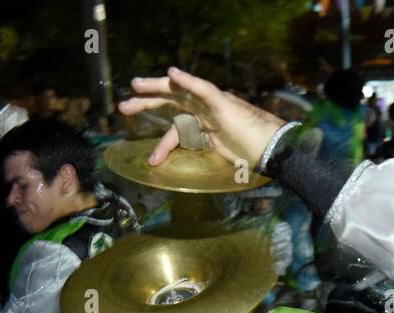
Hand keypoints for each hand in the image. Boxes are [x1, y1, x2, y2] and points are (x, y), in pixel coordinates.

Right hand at [119, 67, 284, 169]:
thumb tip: (171, 72)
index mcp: (204, 95)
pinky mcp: (209, 142)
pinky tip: (160, 160)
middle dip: (147, 104)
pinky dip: (172, 151)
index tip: (134, 86)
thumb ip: (198, 87)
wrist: (269, 150)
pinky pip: (185, 143)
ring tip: (150, 157)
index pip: (174, 87)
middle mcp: (201, 108)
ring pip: (175, 128)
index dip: (154, 86)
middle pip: (169, 103)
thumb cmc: (248, 125)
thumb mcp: (222, 104)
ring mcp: (204, 126)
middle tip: (123, 107)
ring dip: (160, 141)